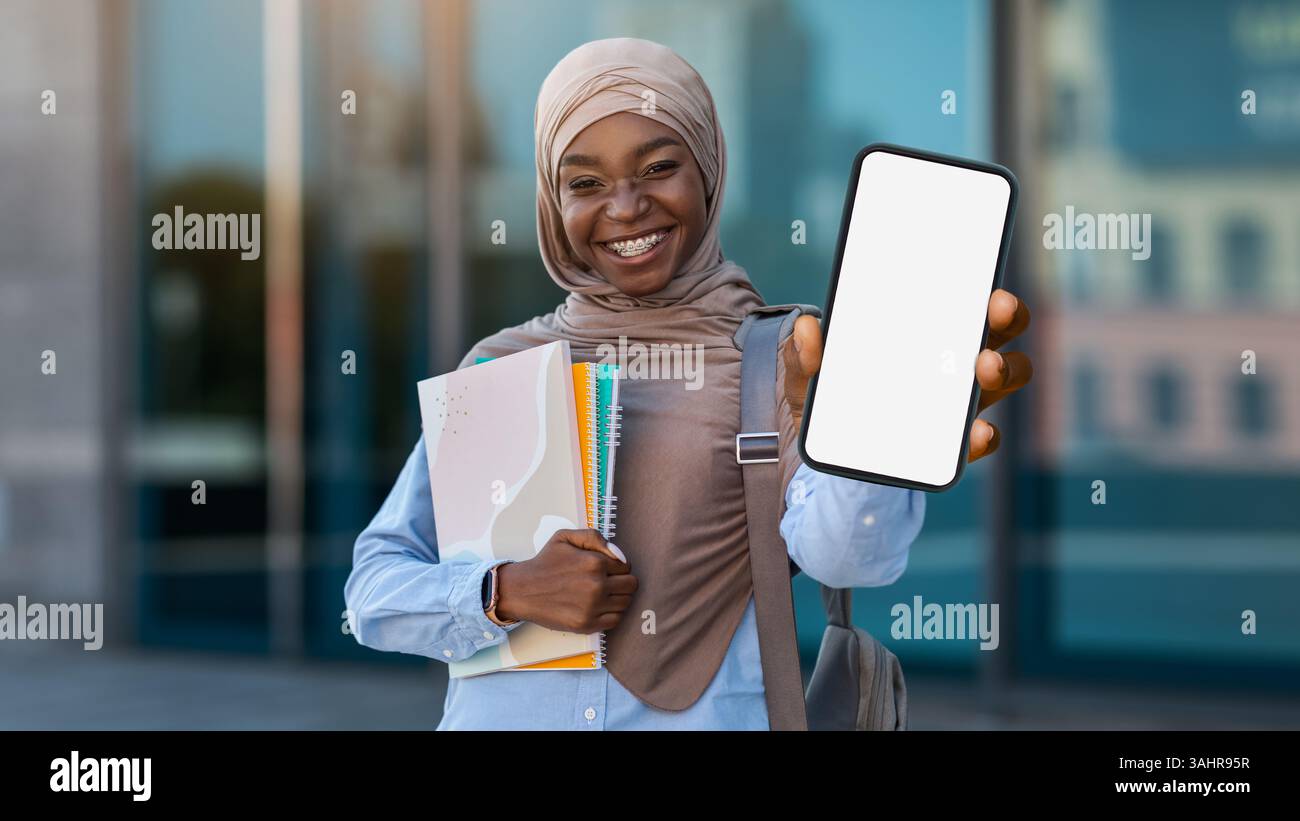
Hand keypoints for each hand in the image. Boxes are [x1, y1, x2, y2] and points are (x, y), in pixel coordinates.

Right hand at [495, 528, 636, 632]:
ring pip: (626, 603)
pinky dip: (612, 614)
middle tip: (607, 582)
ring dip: (618, 598)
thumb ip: (595, 538)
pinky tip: (600, 607)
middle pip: (631, 585)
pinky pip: (616, 620)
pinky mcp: (586, 624)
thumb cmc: (545, 563)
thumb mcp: (565, 537)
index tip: (606, 569)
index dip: (618, 567)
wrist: (522, 590)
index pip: (626, 566)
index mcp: (595, 562)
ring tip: (602, 594)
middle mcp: (596, 585)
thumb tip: (619, 554)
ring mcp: (592, 607)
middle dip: (622, 582)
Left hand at [780, 288, 1032, 462]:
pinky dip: (984, 436)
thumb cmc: (835, 401)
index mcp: (930, 336)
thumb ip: (808, 356)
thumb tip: (806, 328)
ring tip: (985, 366)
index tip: (993, 289)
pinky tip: (976, 432)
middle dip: (1008, 318)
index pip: (973, 307)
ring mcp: (959, 405)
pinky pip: (981, 440)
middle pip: (1001, 335)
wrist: (829, 460)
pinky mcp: (952, 446)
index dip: (993, 296)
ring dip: (1005, 370)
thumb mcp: (813, 377)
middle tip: (996, 310)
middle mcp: (955, 366)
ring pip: (1005, 380)